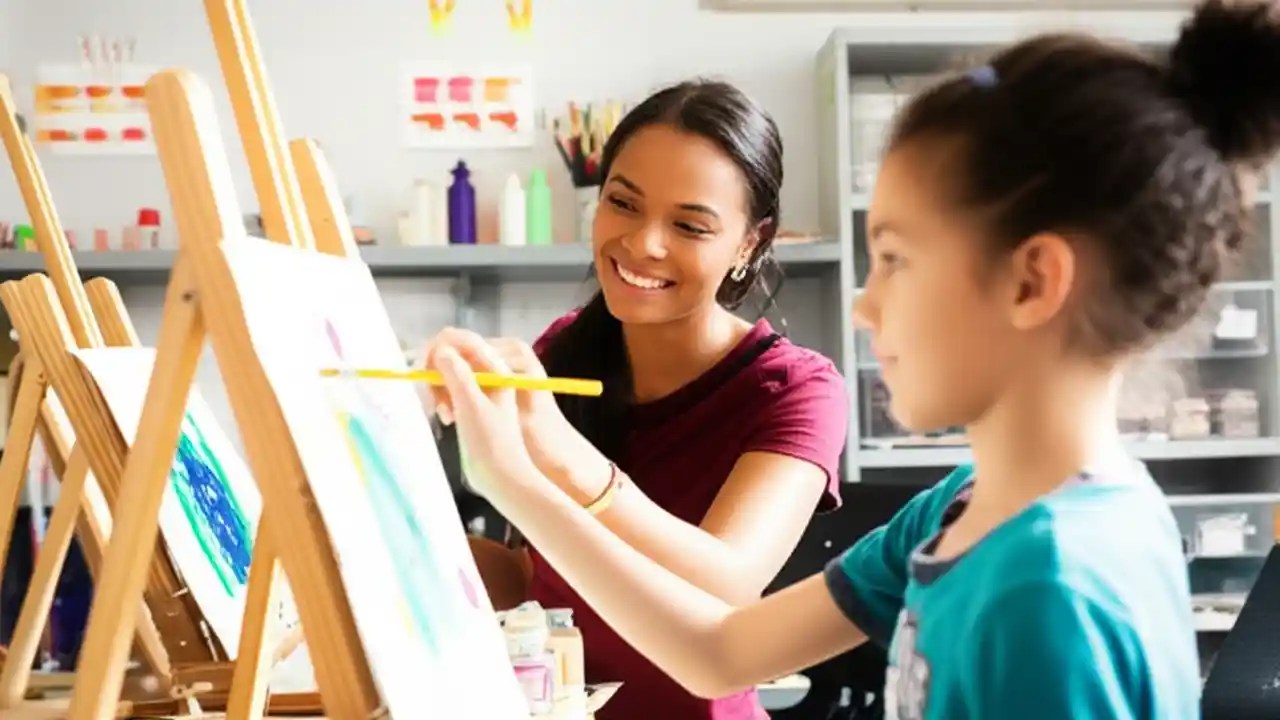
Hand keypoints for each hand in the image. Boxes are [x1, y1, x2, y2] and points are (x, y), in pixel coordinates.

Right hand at [424, 329, 610, 503]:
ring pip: (450, 371)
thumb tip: (439, 349)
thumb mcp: (472, 404)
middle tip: (435, 404)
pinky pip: (454, 386)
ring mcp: (488, 381)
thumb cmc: (493, 443)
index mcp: (501, 360)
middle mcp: (496, 364)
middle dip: (437, 375)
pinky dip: (446, 398)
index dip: (434, 352)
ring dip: (440, 389)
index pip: (457, 339)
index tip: (422, 376)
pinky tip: (448, 418)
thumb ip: (456, 373)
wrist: (509, 476)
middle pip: (451, 354)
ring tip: (444, 415)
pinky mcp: (481, 397)